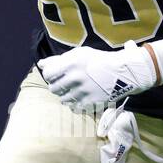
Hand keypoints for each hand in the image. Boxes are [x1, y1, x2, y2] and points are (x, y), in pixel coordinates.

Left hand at [38, 40, 156, 109]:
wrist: (122, 72)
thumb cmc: (98, 60)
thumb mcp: (79, 54)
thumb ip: (58, 60)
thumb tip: (41, 64)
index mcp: (71, 63)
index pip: (48, 74)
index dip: (50, 75)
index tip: (56, 75)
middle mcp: (75, 78)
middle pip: (53, 88)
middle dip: (57, 86)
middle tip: (66, 83)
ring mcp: (82, 92)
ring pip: (63, 99)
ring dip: (66, 95)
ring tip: (75, 90)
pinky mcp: (90, 103)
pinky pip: (73, 107)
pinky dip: (74, 103)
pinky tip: (80, 97)